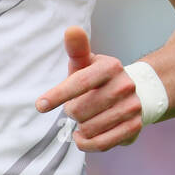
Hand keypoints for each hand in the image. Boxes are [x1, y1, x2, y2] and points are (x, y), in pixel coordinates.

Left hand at [35, 26, 142, 151]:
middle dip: (71, 111)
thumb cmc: (98, 78)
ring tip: (84, 119)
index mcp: (110, 66)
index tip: (40, 106)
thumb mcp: (87, 62)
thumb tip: (71, 30)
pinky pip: (101, 144)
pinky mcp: (133, 127)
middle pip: (80, 110)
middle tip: (76, 107)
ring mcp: (131, 108)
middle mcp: (124, 86)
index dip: (58, 95)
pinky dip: (86, 144)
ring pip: (89, 128)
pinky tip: (82, 136)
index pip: (80, 82)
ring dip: (79, 128)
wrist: (134, 93)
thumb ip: (77, 48)